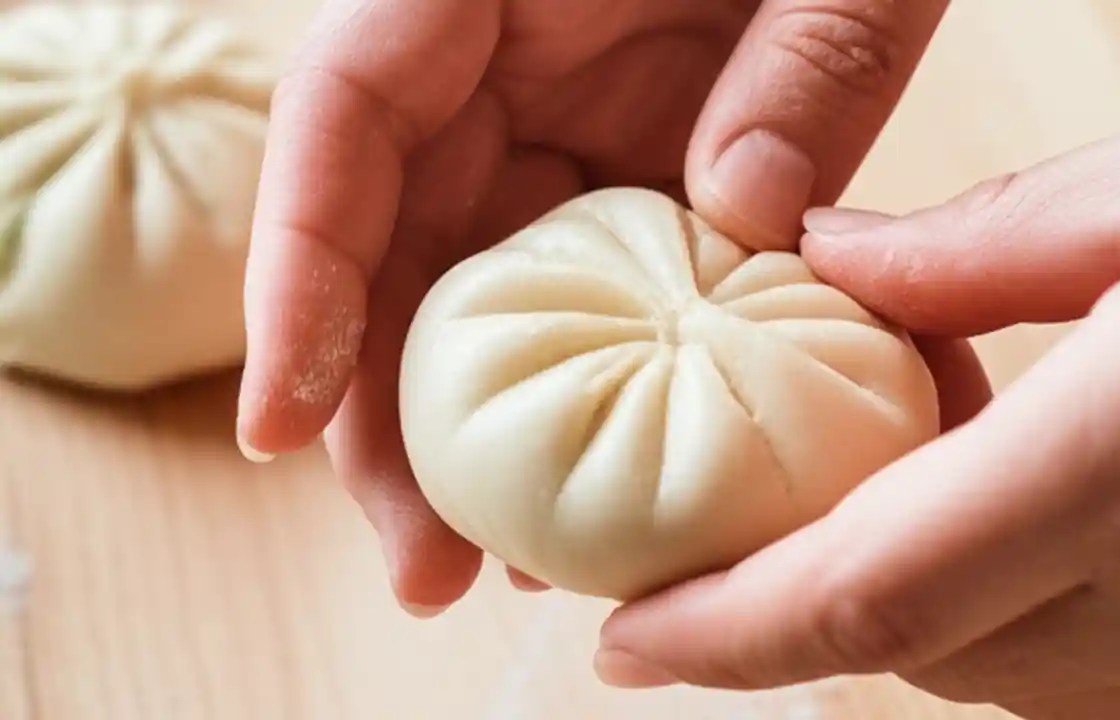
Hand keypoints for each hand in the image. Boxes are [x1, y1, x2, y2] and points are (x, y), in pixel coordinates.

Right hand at [234, 0, 952, 612]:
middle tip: (424, 566)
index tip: (279, 424)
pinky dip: (583, 395)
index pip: (346, 115)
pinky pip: (578, 297)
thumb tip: (743, 223)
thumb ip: (803, 65)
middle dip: (388, 415)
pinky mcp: (630, 179)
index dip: (297, 270)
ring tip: (511, 566)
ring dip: (480, 434)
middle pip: (392, 243)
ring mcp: (560, 131)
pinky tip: (602, 490)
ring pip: (475, 292)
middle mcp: (497, 67)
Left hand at [596, 86, 1119, 717]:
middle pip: (916, 644)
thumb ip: (1005, 243)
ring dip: (920, 586)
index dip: (721, 632)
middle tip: (748, 505)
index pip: (865, 593)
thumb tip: (839, 262)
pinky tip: (1038, 495)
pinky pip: (1102, 664)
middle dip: (805, 594)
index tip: (623, 641)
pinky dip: (1024, 596)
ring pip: (1006, 666)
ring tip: (909, 457)